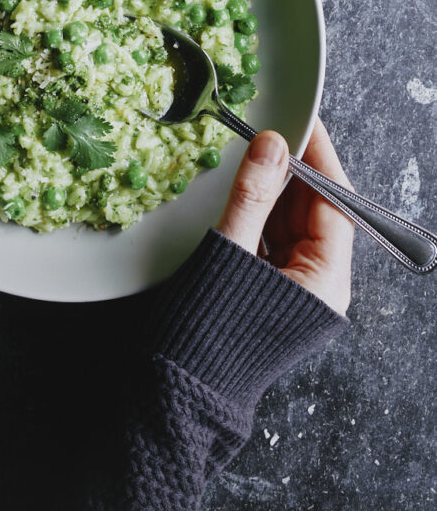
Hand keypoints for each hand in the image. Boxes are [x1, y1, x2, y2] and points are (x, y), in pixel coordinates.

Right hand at [216, 118, 353, 314]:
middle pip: (315, 213)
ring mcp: (294, 289)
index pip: (335, 205)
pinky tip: (244, 188)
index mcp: (325, 282)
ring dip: (274, 189)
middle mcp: (319, 286)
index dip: (319, 160)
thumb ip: (252, 196)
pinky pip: (272, 240)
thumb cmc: (207, 330)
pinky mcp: (270, 289)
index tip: (306, 123)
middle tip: (272, 130)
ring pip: (292, 224)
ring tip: (253, 153)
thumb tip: (271, 143)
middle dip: (294, 170)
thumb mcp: (230, 252)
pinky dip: (259, 212)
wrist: (179, 390)